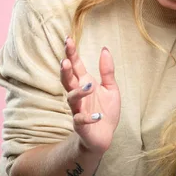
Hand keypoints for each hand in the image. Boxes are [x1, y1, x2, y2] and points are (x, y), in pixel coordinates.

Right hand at [60, 37, 120, 154]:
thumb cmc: (105, 110)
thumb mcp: (110, 88)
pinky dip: (88, 118)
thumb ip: (107, 70)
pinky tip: (97, 115)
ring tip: (89, 86)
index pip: (75, 65)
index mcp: (84, 82)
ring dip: (79, 92)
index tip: (68, 39)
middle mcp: (79, 94)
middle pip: (67, 80)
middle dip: (65, 70)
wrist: (105, 136)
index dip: (71, 53)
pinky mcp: (81, 125)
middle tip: (65, 61)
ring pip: (71, 98)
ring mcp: (78, 109)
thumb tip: (105, 49)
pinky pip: (80, 120)